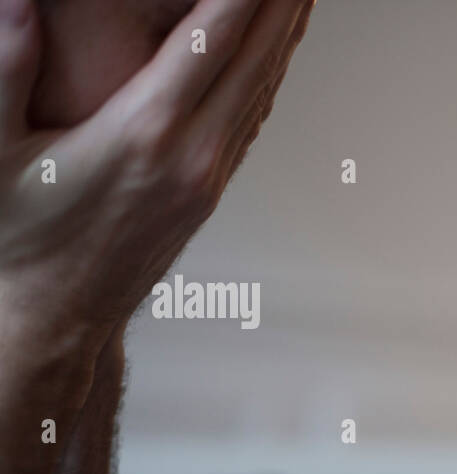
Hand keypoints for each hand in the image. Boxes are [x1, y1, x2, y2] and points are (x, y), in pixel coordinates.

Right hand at [0, 0, 312, 344]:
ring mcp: (209, 177)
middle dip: (284, 5)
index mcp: (145, 135)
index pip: (213, 39)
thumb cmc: (17, 236)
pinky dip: (269, 74)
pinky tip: (275, 51)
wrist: (54, 317)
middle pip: (258, 60)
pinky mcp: (211, 192)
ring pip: (263, 90)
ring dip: (286, 35)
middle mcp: (193, 156)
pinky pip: (252, 118)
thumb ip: (4, 68)